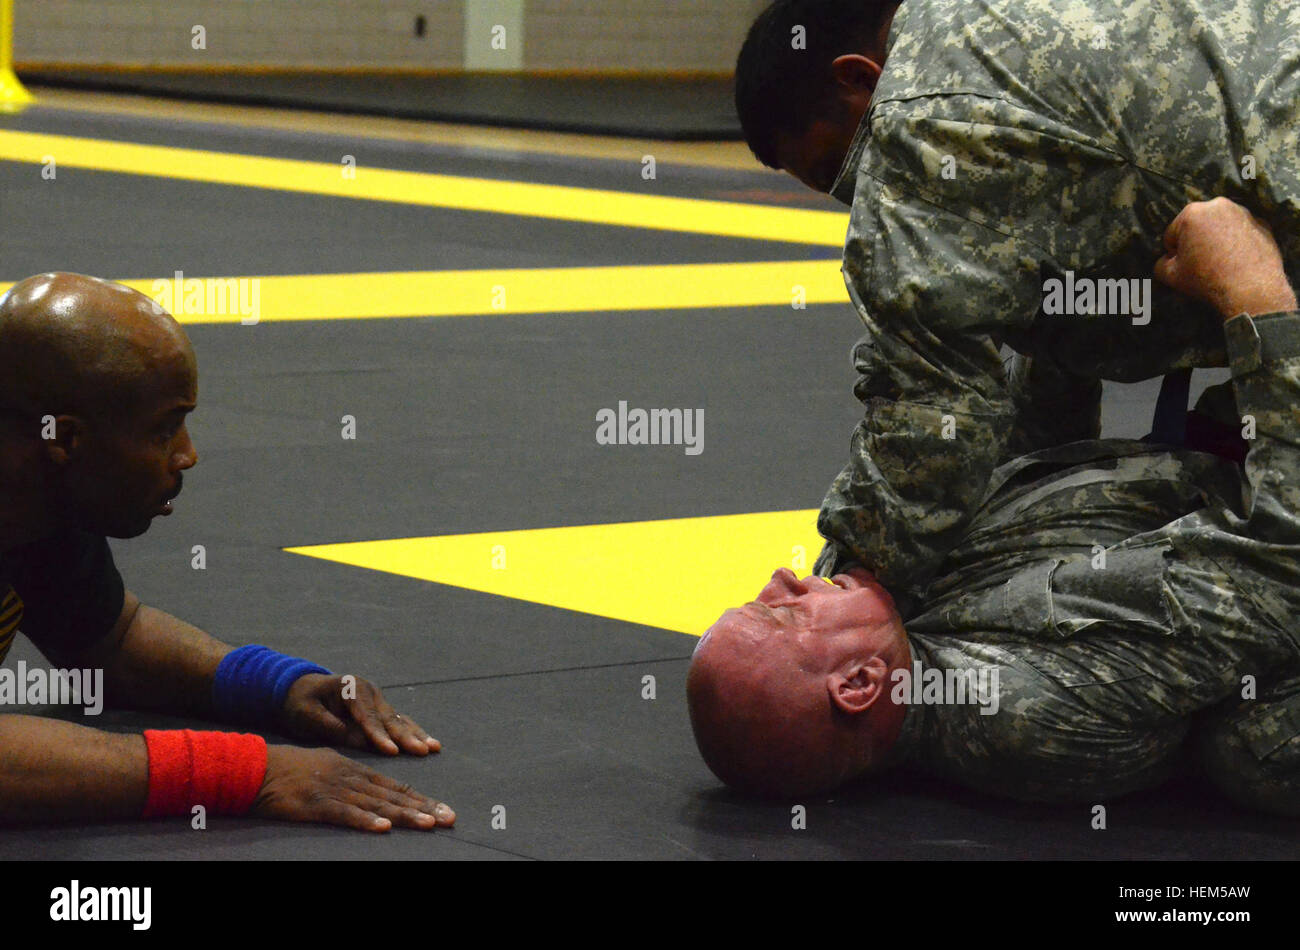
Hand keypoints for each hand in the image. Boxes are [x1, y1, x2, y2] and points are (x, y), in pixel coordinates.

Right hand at [251, 745, 453, 832]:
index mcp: (355, 769)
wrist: (256, 767)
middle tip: (450, 818)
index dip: (420, 798)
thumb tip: (374, 790)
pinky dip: (364, 821)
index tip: (442, 809)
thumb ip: (351, 777)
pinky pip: (344, 813)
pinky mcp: (315, 803)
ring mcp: (334, 789)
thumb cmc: (291, 769)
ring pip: (376, 804)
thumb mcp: (327, 765)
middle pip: (393, 794)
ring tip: (429, 824)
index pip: (394, 785)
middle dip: (424, 807)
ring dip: (404, 815)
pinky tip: (383, 828)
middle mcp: (350, 777)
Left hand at [279, 673, 439, 755]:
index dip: (379, 735)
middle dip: (406, 736)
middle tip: (422, 750)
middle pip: (389, 717)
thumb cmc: (302, 702)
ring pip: (399, 719)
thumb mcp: (306, 713)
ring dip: (416, 735)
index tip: (392, 751)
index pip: (367, 716)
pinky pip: (400, 722)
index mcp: (351, 688)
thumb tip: (350, 736)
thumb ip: (328, 724)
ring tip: (434, 747)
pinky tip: (430, 744)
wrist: (302, 689)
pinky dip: (414, 733)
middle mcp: (369, 691)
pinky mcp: (381, 709)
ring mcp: (377, 699)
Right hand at [1154, 197, 1296, 319]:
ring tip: (1220, 263)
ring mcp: (1244, 212)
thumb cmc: (1206, 280)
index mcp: (1192, 212)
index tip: (1183, 267)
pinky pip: (1241, 232)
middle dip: (1196, 242)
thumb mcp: (1170, 276)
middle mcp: (1219, 205)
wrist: (1250, 290)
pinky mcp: (1263, 223)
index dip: (1173, 253)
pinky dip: (1237, 242)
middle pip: (1197, 226)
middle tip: (1201, 264)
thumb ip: (1160, 264)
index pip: (1172, 234)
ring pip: (1220, 226)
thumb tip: (1165, 261)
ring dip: (1216, 240)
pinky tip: (1237, 261)